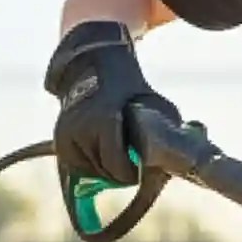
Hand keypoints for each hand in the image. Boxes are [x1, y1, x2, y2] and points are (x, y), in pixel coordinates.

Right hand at [43, 20, 181, 184]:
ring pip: (92, 173)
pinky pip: (79, 167)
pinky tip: (106, 154)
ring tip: (122, 157)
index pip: (118, 166)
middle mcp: (80, 129)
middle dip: (123, 174)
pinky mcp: (60, 142)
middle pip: (105, 172)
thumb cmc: (132, 89)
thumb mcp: (155, 105)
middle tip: (136, 168)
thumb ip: (166, 130)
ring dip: (108, 171)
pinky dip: (94, 166)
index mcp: (104, 120)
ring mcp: (66, 136)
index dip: (134, 174)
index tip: (144, 170)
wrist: (97, 67)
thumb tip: (181, 158)